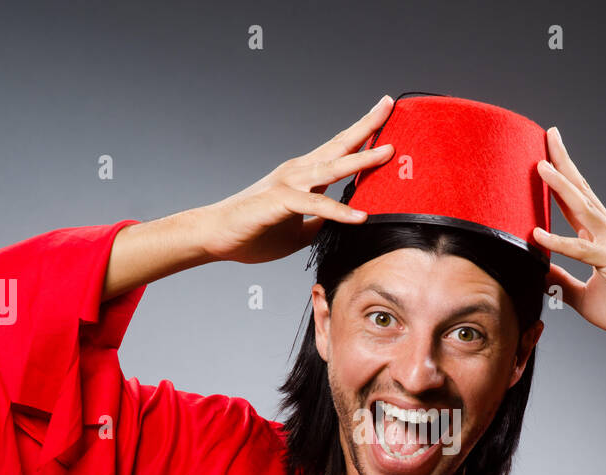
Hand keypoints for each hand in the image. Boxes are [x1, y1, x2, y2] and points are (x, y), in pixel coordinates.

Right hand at [198, 96, 396, 263]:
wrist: (216, 236)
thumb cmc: (254, 231)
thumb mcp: (299, 230)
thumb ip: (320, 223)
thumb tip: (342, 224)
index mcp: (304, 175)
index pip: (339, 148)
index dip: (362, 133)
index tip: (384, 115)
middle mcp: (298, 172)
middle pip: (339, 145)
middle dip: (367, 126)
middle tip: (389, 105)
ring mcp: (288, 183)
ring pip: (331, 168)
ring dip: (361, 160)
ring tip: (388, 152)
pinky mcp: (279, 201)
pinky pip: (315, 205)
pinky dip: (339, 212)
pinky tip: (360, 217)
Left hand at [530, 127, 605, 348]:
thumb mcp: (582, 297)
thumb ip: (561, 282)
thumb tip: (537, 272)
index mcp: (601, 237)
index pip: (576, 200)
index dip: (560, 177)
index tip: (544, 154)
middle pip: (581, 191)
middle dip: (563, 162)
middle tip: (548, 134)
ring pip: (583, 209)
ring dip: (561, 187)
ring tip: (540, 166)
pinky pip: (582, 250)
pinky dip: (559, 242)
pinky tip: (537, 235)